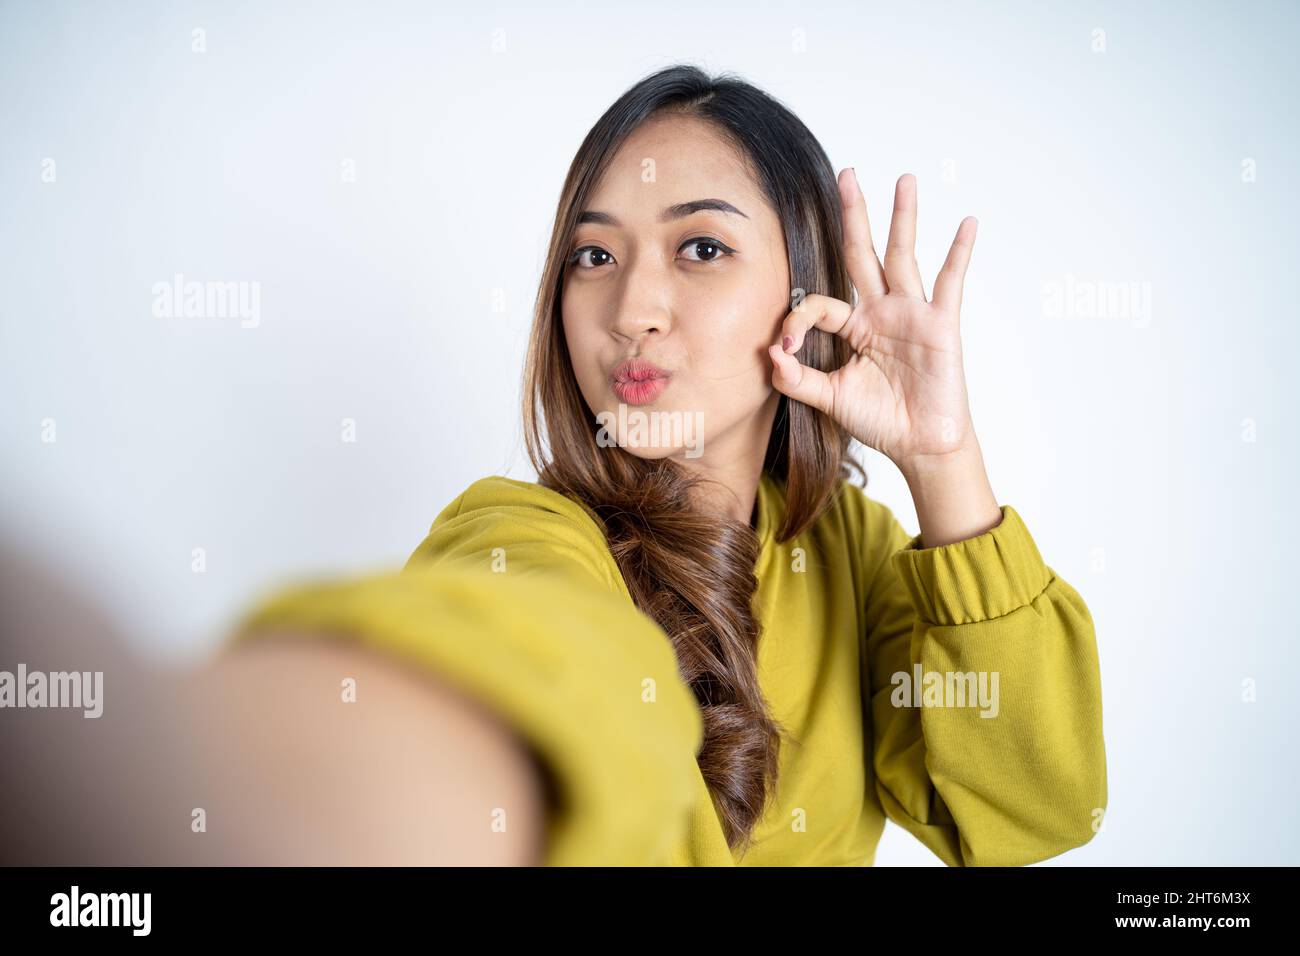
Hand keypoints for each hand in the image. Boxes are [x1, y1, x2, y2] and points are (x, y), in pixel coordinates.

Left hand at [767, 170, 978, 471]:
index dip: (796, 321)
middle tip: (845, 175)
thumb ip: (796, 379)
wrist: (918, 444)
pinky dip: (960, 252)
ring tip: (904, 179)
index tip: (784, 348)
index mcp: (854, 326)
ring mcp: (912, 313)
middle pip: (863, 253)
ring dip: (903, 217)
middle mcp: (882, 311)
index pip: (820, 303)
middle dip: (853, 214)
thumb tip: (769, 356)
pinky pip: (950, 282)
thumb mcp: (829, 399)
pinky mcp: (940, 324)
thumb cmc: (880, 421)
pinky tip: (968, 223)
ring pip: (903, 256)